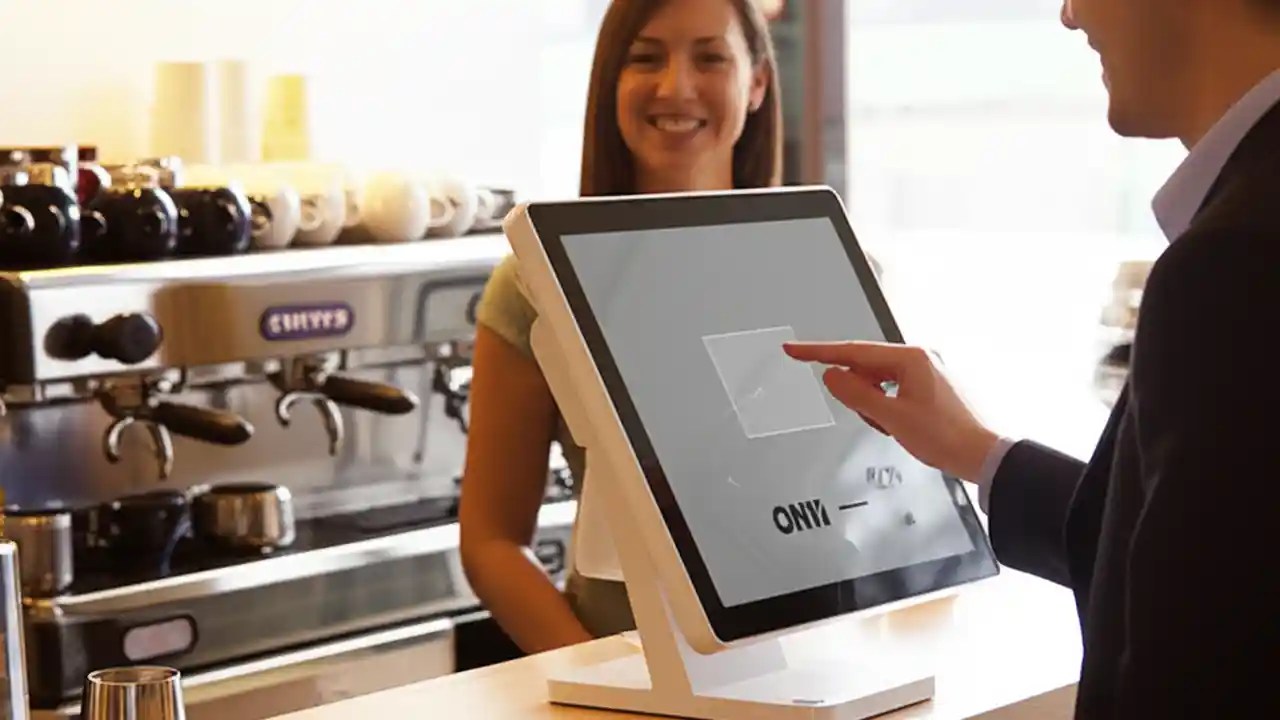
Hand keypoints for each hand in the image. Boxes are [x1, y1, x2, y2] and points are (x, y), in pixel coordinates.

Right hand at [782, 340, 999, 482]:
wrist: (981, 455)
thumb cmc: (945, 437)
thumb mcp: (893, 418)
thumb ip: (857, 395)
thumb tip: (831, 376)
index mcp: (910, 359)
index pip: (853, 352)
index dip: (818, 352)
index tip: (793, 349)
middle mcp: (917, 359)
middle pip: (865, 367)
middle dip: (858, 393)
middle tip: (871, 417)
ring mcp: (922, 372)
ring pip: (876, 380)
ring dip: (872, 403)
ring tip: (889, 426)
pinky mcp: (924, 386)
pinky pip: (889, 389)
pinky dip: (882, 406)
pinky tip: (893, 423)